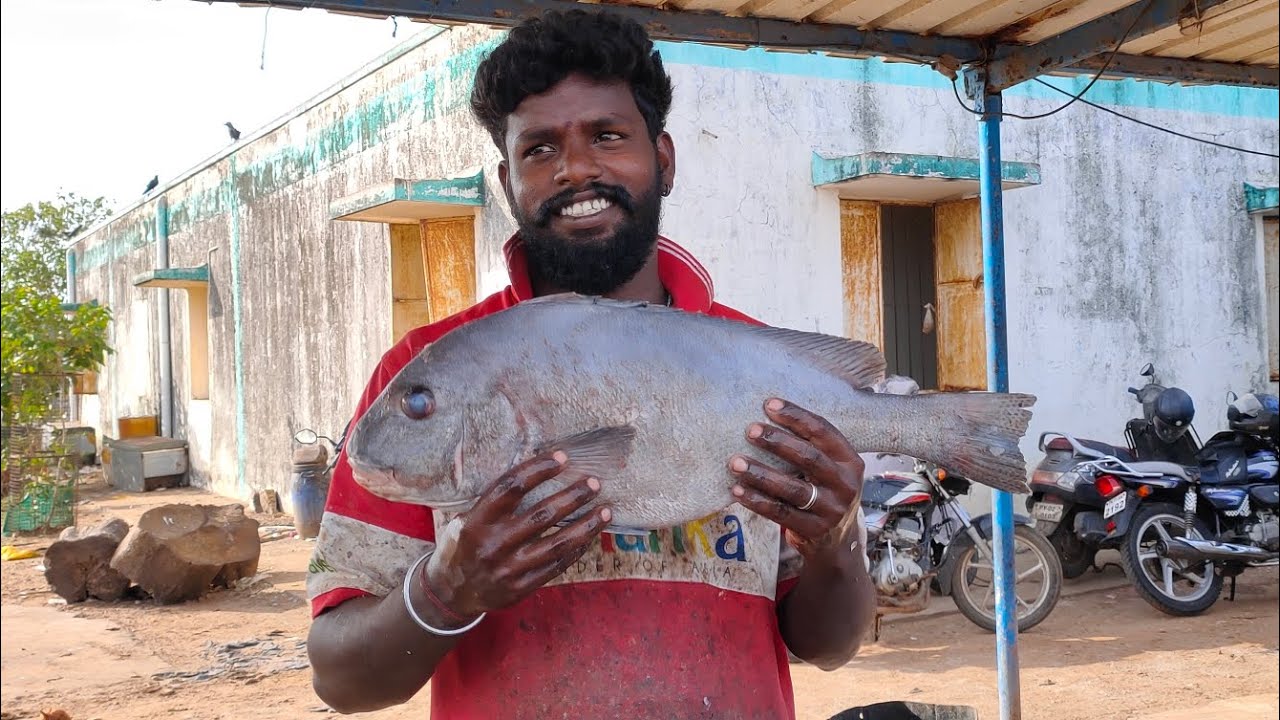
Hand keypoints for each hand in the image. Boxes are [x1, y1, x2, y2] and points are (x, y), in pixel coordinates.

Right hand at [421, 451, 611, 620]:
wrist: (452, 593)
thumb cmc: (463, 545)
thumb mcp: (466, 519)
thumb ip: (495, 503)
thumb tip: (537, 472)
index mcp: (477, 521)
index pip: (511, 487)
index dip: (538, 469)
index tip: (562, 457)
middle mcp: (493, 544)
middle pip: (542, 515)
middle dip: (572, 497)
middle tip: (593, 484)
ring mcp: (508, 569)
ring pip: (557, 543)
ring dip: (586, 525)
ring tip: (605, 511)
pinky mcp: (520, 588)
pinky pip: (556, 565)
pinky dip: (577, 549)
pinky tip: (590, 535)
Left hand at [728, 398, 863, 558]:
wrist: (837, 540)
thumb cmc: (823, 491)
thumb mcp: (829, 468)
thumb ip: (810, 447)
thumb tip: (766, 415)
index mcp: (850, 461)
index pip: (823, 431)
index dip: (796, 416)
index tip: (769, 404)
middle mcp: (845, 484)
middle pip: (809, 458)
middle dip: (778, 442)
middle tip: (750, 430)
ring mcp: (832, 510)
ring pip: (793, 488)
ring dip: (761, 473)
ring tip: (735, 462)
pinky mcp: (815, 531)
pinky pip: (781, 513)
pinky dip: (757, 500)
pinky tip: (737, 489)